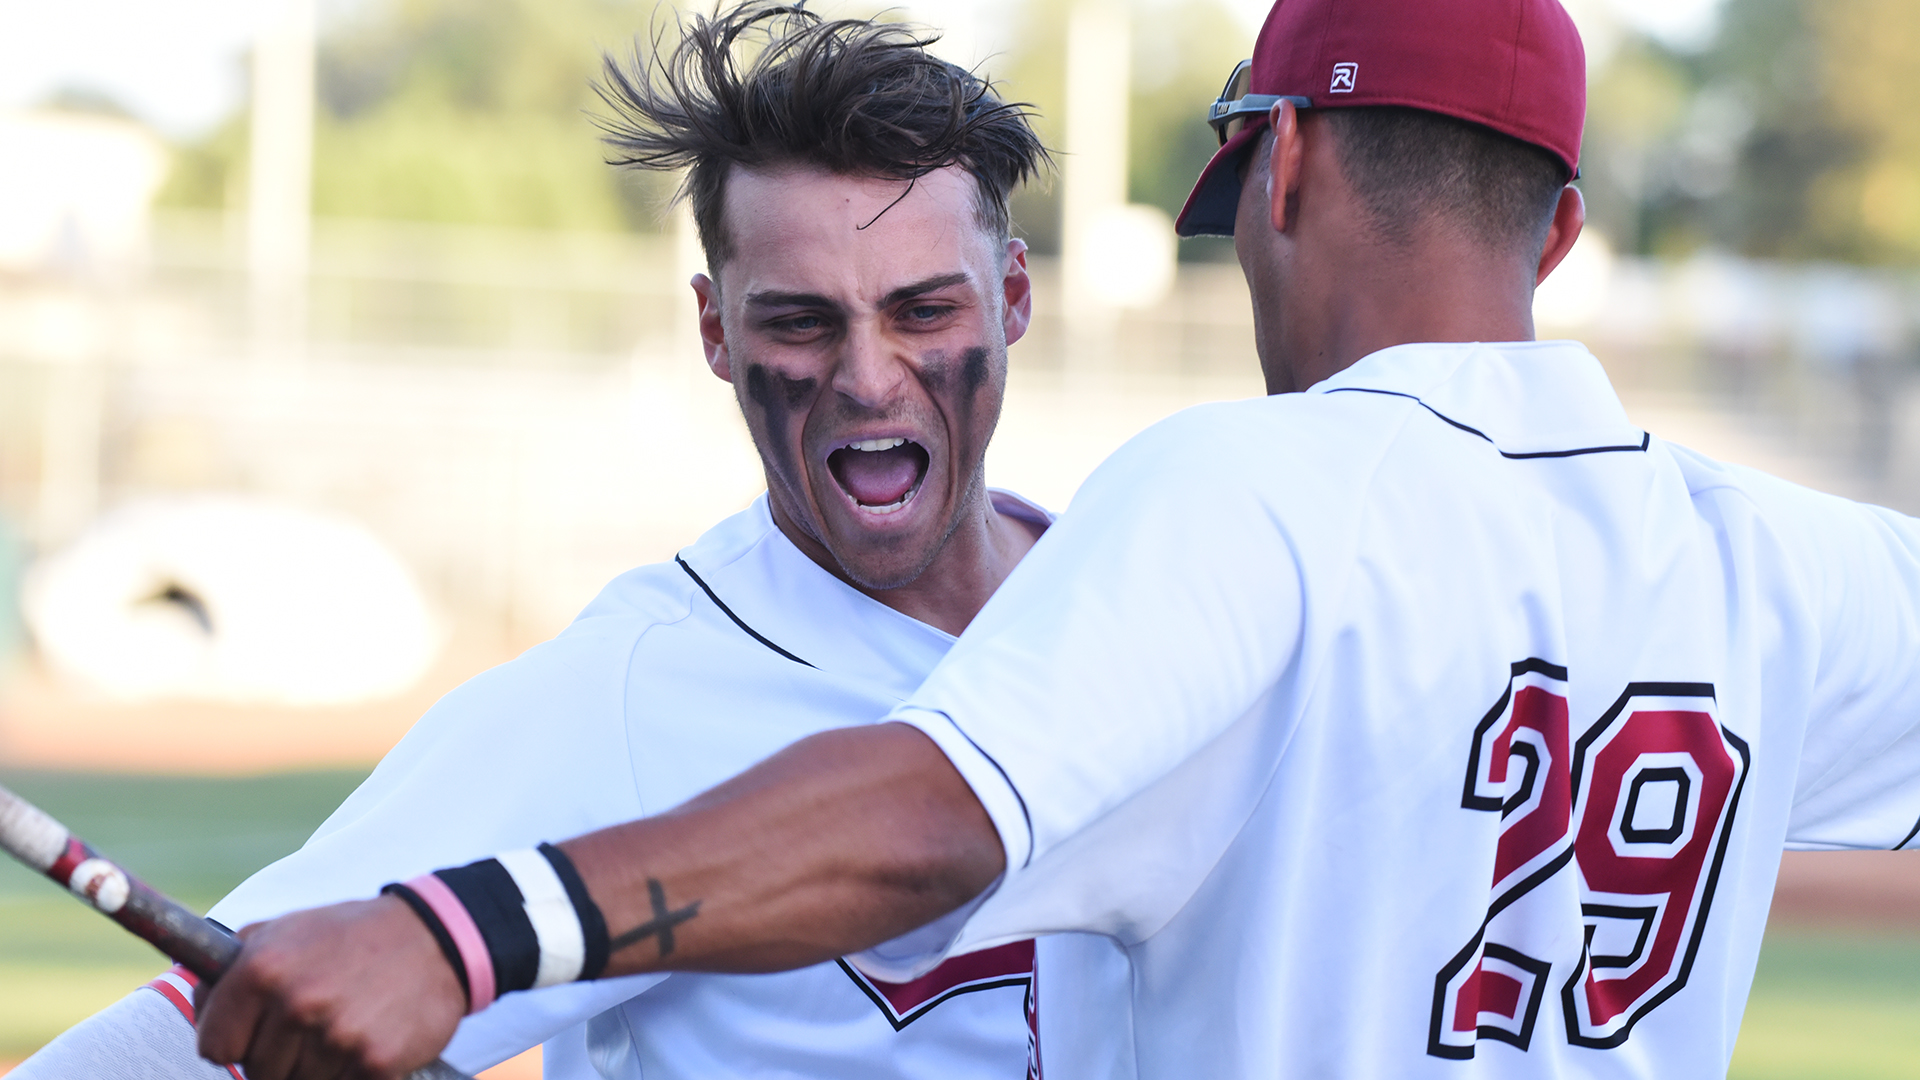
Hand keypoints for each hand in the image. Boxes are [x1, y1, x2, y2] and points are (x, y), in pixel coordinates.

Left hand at [194, 895, 466, 1079]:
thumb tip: (197, 1000)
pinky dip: (352, 1073)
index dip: (234, 1041)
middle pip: (257, 1072)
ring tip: (343, 1027)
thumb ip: (234, 963)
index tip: (257, 1032)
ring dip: (317, 1066)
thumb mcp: (288, 930)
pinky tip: (367, 1040)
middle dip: (279, 1055)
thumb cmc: (353, 937)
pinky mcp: (375, 1062)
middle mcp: (295, 1002)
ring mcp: (336, 1035)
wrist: (437, 938)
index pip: (214, 1046)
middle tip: (313, 1023)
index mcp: (262, 968)